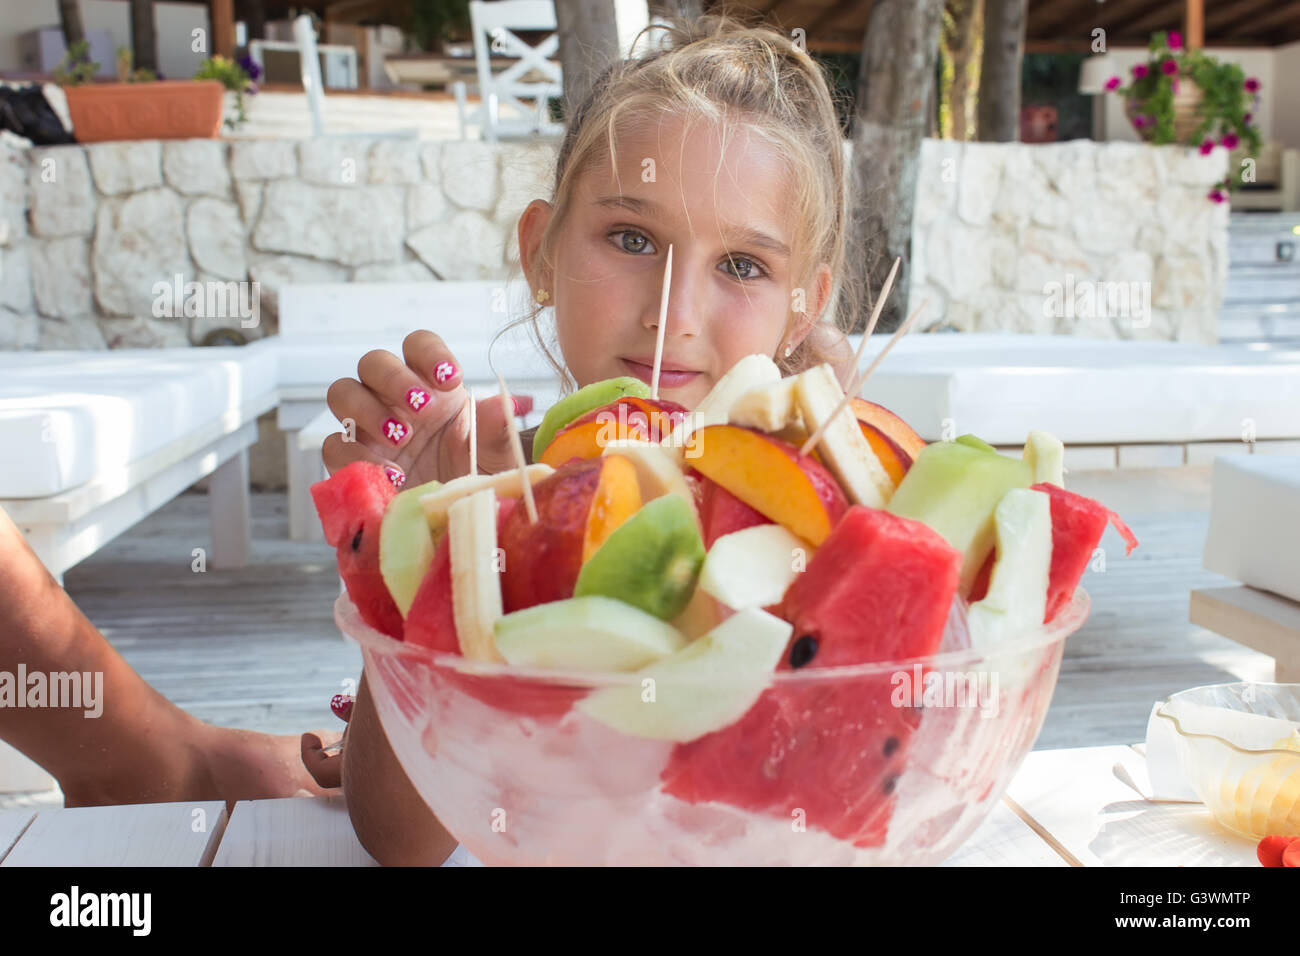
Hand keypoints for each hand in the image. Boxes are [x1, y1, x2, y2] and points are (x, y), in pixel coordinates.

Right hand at [322, 331, 522, 485]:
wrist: (458, 515)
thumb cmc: (476, 471)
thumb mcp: (494, 451)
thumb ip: (495, 427)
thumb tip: (503, 404)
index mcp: (430, 383)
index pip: (418, 345)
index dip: (430, 353)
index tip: (451, 379)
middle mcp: (394, 398)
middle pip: (373, 362)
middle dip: (394, 379)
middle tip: (422, 408)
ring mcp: (368, 427)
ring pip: (343, 393)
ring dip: (368, 410)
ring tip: (402, 438)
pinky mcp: (353, 460)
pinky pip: (335, 446)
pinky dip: (358, 456)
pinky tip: (393, 475)